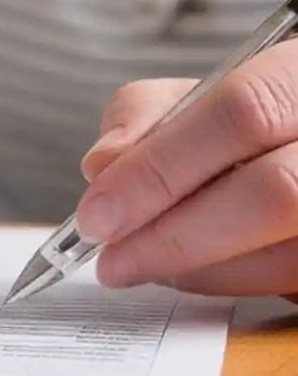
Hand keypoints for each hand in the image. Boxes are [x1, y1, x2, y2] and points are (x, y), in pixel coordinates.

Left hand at [78, 41, 297, 295]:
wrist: (295, 148)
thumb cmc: (253, 120)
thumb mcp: (201, 93)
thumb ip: (147, 115)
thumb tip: (103, 166)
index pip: (242, 114)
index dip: (160, 170)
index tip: (96, 214)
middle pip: (273, 191)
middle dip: (172, 236)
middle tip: (110, 262)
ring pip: (283, 255)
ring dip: (196, 270)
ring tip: (144, 264)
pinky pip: (284, 280)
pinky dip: (228, 282)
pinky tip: (193, 268)